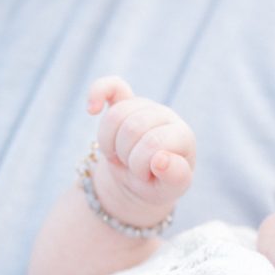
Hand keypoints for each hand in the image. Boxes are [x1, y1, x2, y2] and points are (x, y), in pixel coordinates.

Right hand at [87, 76, 196, 228]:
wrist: (142, 179)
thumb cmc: (158, 184)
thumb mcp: (169, 189)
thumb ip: (174, 177)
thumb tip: (161, 159)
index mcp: (182, 135)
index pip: (153, 142)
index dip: (140, 165)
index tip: (146, 176)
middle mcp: (166, 115)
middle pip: (132, 127)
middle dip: (126, 155)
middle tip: (132, 166)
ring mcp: (145, 106)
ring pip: (115, 115)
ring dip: (109, 143)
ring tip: (120, 155)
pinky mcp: (125, 100)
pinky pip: (111, 86)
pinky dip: (98, 93)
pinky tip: (92, 109)